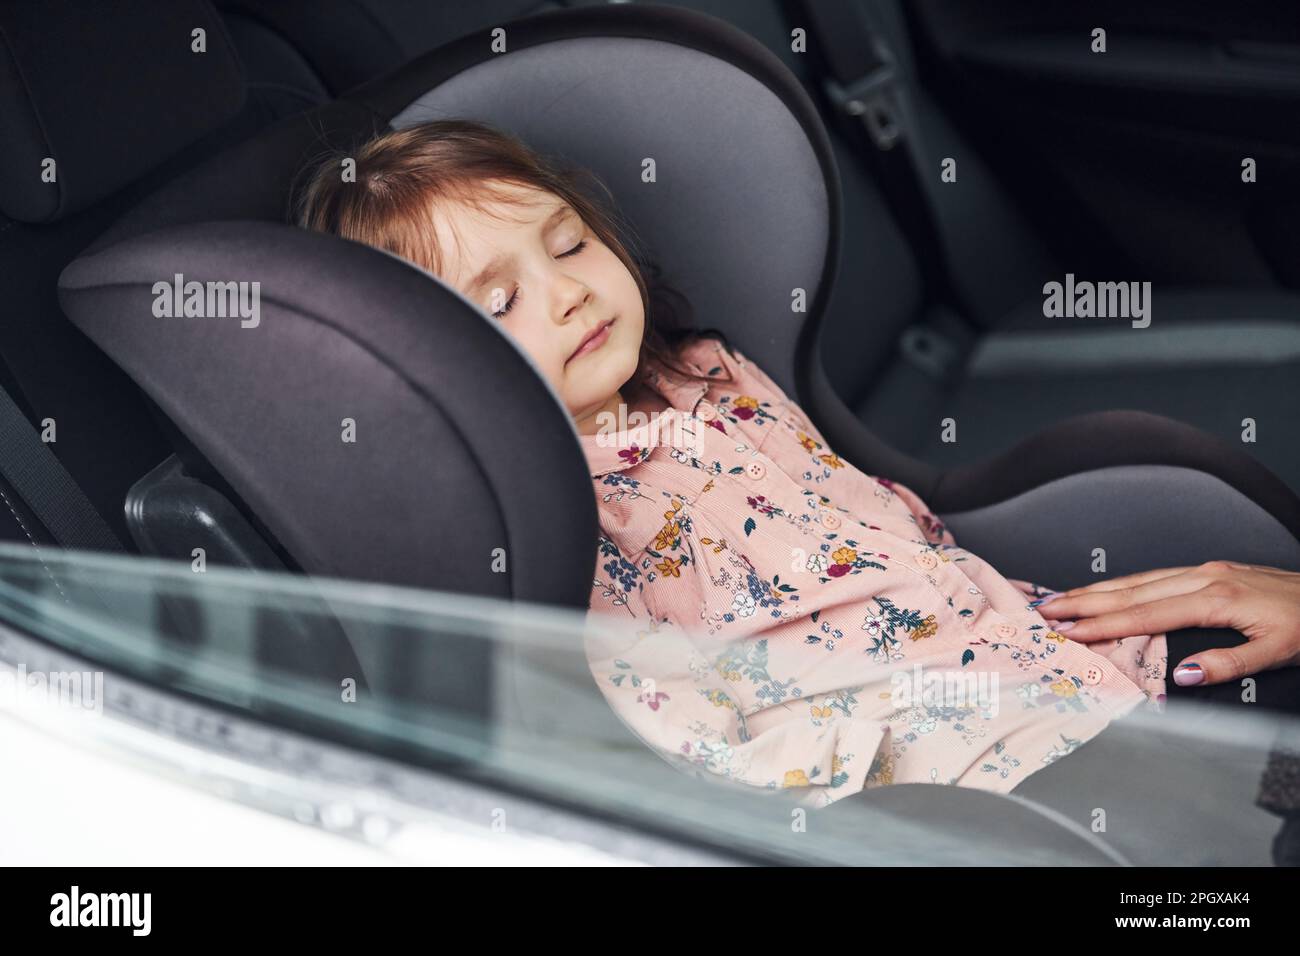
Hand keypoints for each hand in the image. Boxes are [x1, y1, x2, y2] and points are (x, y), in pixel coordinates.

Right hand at [1033, 561, 1299, 686]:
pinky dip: (1123, 583)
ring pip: (1139, 579)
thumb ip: (1230, 663)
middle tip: (1044, 611)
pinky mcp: (1211, 569)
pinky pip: (1154, 575)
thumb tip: (1181, 674)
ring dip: (1096, 590)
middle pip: (1131, 590)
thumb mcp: (1281, 652)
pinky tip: (1106, 589)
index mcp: (1216, 596)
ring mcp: (1205, 569)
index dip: (1103, 623)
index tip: (1069, 632)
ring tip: (1060, 598)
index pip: (1146, 614)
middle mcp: (1204, 576)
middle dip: (1083, 601)